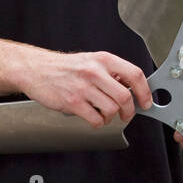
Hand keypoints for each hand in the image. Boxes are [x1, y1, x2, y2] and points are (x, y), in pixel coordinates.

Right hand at [19, 50, 152, 128]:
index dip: (145, 91)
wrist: (36, 69)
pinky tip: (93, 117)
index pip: (134, 74)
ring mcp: (83, 87)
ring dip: (111, 117)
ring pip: (112, 109)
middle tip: (127, 115)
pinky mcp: (72, 102)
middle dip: (130, 111)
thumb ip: (111, 72)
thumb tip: (132, 87)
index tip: (146, 101)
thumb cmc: (65, 67)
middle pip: (125, 96)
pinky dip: (98, 122)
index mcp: (103, 60)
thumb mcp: (91, 61)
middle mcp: (95, 72)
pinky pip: (96, 119)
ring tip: (104, 114)